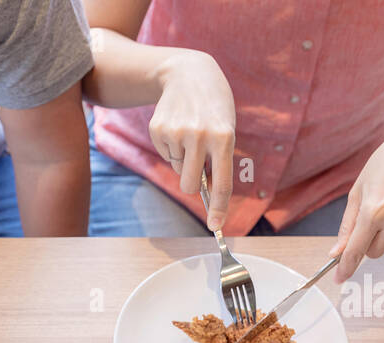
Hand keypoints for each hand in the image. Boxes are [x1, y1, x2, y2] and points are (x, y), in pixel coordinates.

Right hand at [148, 50, 235, 229]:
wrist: (188, 73)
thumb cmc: (214, 107)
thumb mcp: (225, 128)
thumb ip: (218, 160)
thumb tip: (203, 193)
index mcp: (224, 137)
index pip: (222, 182)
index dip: (219, 208)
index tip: (216, 226)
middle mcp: (200, 135)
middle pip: (189, 184)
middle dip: (191, 182)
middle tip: (196, 163)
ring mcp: (177, 132)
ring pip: (177, 169)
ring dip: (183, 158)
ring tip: (190, 131)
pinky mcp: (158, 129)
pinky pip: (166, 155)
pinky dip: (171, 147)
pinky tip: (177, 126)